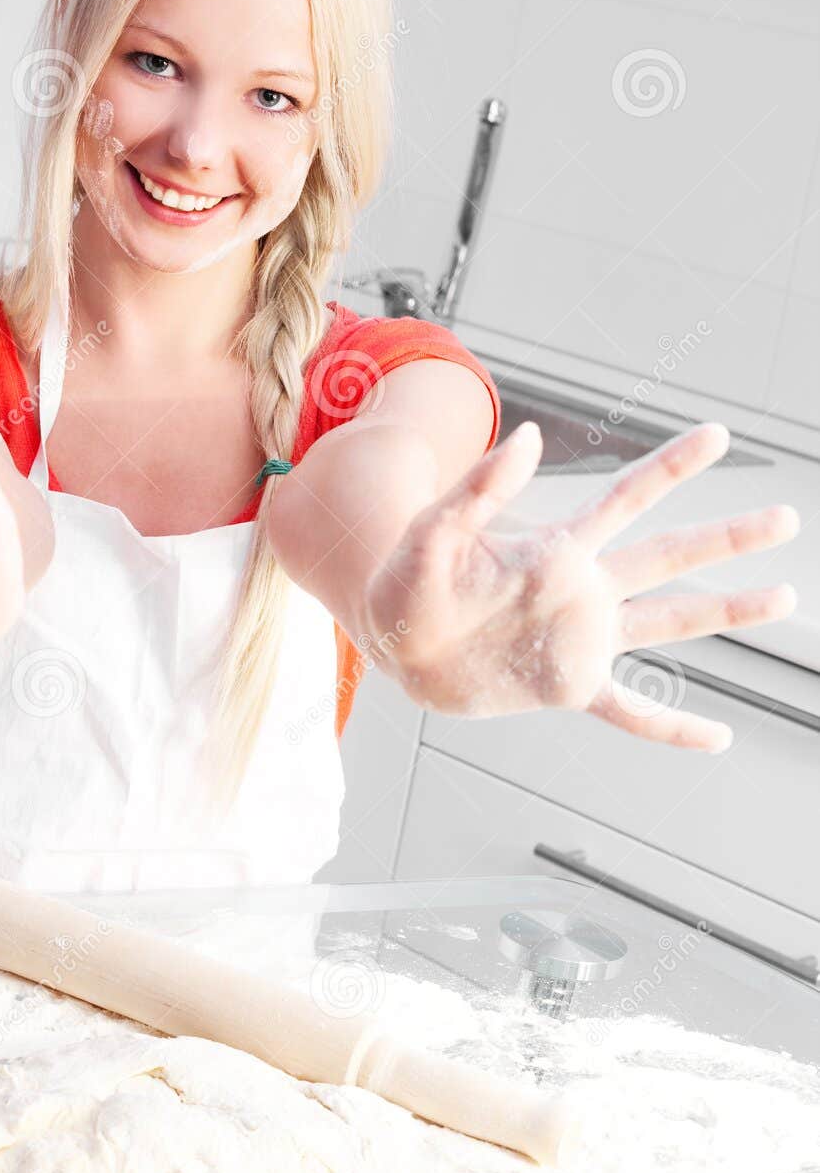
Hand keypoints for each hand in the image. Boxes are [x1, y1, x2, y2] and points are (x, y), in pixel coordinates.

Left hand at [362, 420, 798, 750]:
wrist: (392, 645)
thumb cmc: (407, 582)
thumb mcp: (435, 531)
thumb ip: (479, 488)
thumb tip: (530, 435)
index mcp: (557, 548)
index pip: (627, 497)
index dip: (671, 466)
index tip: (716, 433)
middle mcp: (583, 589)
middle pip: (671, 556)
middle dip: (728, 536)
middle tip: (789, 516)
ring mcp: (581, 640)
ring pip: (670, 623)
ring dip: (727, 611)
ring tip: (784, 596)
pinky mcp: (567, 687)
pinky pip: (632, 711)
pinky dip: (672, 728)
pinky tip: (716, 739)